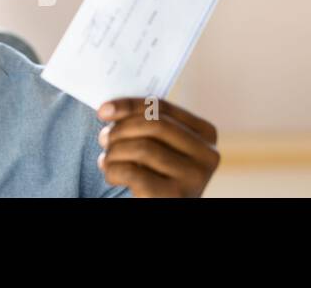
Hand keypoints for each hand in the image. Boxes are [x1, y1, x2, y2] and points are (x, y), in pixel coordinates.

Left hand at [96, 97, 219, 197]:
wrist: (166, 205)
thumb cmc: (160, 176)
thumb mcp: (161, 148)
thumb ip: (146, 127)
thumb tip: (109, 110)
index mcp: (206, 134)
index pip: (163, 108)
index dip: (129, 105)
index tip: (103, 110)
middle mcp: (207, 154)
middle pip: (153, 125)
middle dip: (121, 129)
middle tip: (103, 139)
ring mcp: (194, 176)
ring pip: (142, 148)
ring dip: (114, 152)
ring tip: (106, 160)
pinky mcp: (175, 196)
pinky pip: (133, 173)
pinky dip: (114, 170)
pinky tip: (111, 175)